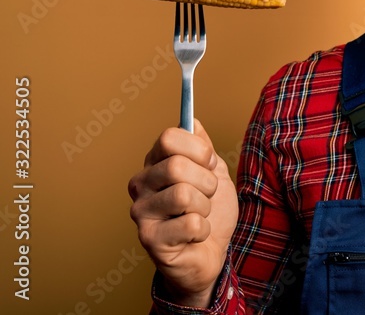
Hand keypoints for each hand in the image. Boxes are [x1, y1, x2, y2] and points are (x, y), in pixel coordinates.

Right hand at [128, 118, 237, 306]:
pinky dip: (203, 229)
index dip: (198, 149)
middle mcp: (141, 184)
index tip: (208, 163)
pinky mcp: (149, 239)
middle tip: (206, 195)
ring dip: (205, 207)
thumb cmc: (211, 211)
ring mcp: (141, 212)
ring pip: (183, 195)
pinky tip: (194, 235)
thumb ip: (202, 147)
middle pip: (176, 166)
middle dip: (206, 182)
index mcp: (155, 162)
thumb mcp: (214, 172)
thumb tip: (191, 120)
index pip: (169, 137)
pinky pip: (190, 223)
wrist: (212, 252)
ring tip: (199, 215)